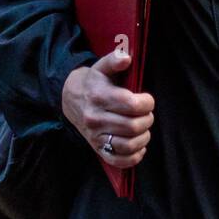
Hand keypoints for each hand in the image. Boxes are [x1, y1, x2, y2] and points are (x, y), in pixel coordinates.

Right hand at [61, 48, 154, 168]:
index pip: (131, 104)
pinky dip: (134, 157)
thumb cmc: (94, 83)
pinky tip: (139, 146)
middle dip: (147, 119)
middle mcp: (95, 118)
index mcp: (99, 96)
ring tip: (144, 128)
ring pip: (128, 145)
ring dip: (144, 138)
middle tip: (147, 114)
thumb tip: (126, 58)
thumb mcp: (102, 67)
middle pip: (133, 126)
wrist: (70, 100)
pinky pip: (119, 160)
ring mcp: (95, 136)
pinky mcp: (97, 149)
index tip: (147, 100)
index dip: (147, 103)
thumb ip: (114, 60)